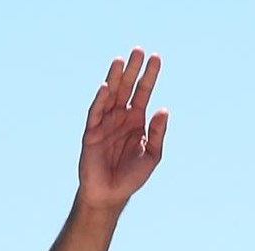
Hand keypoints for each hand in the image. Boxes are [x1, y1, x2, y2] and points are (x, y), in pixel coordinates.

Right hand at [78, 49, 166, 210]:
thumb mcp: (152, 154)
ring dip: (115, 78)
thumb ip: (157, 133)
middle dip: (132, 69)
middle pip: (127, 87)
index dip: (149, 75)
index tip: (156, 58)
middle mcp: (120, 117)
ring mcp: (105, 122)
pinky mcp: (91, 132)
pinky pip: (96, 112)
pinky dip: (101, 100)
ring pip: (111, 95)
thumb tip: (163, 109)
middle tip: (138, 50)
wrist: (110, 195)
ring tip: (120, 60)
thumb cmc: (132, 176)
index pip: (143, 92)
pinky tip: (106, 87)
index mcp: (136, 120)